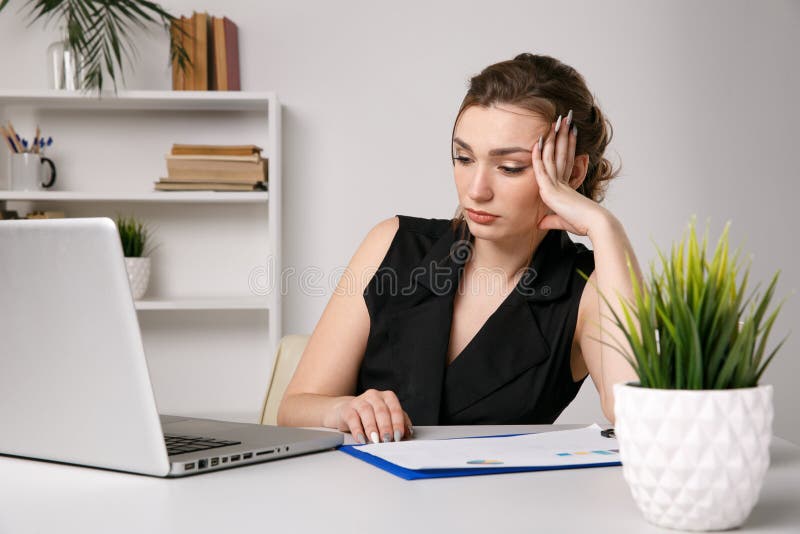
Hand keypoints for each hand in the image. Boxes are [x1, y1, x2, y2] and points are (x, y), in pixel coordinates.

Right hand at [333, 389, 412, 443]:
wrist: (347, 412)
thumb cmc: (372, 416)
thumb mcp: (388, 418)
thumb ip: (399, 422)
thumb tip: (408, 432)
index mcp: (387, 397)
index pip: (394, 408)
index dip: (397, 422)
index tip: (399, 435)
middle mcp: (374, 396)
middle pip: (381, 410)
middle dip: (385, 426)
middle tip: (387, 439)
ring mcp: (359, 400)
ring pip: (367, 412)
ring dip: (372, 427)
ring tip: (375, 440)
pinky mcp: (347, 409)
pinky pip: (352, 418)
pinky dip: (357, 430)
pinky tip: (361, 438)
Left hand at [532, 111, 607, 236]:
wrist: (595, 224)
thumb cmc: (583, 224)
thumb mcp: (562, 222)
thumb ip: (551, 220)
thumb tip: (540, 224)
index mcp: (567, 185)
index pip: (566, 160)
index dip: (568, 145)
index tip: (570, 131)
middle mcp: (563, 180)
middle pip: (562, 152)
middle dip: (563, 134)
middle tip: (565, 117)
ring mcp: (557, 183)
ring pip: (552, 156)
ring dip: (553, 137)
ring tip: (556, 119)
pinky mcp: (551, 189)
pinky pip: (542, 168)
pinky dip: (538, 155)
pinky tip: (538, 141)